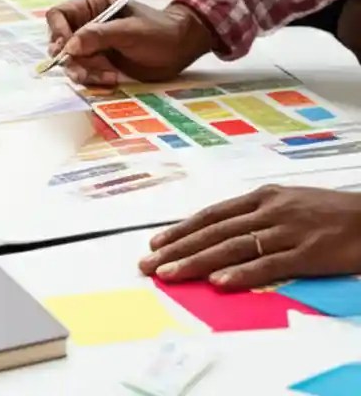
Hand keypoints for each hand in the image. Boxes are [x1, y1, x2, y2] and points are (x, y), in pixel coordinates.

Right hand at [45, 0, 212, 85]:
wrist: (180, 49)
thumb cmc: (159, 32)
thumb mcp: (130, 31)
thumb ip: (99, 36)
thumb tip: (70, 46)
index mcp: (92, 6)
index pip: (59, 15)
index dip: (57, 31)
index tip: (66, 48)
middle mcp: (87, 24)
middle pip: (60, 41)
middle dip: (69, 58)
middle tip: (81, 71)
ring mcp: (91, 44)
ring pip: (70, 60)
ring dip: (82, 71)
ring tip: (104, 77)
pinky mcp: (98, 62)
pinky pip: (83, 72)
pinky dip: (92, 79)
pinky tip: (111, 78)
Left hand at [139, 185, 360, 289]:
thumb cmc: (333, 213)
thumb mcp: (291, 204)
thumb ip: (258, 216)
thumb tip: (222, 234)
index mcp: (264, 198)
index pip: (213, 215)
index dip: (182, 230)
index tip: (156, 244)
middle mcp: (270, 211)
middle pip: (215, 231)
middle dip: (178, 249)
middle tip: (148, 265)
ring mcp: (289, 231)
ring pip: (233, 247)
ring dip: (197, 262)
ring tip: (170, 274)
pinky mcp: (309, 252)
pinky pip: (270, 264)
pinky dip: (242, 273)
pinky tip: (219, 282)